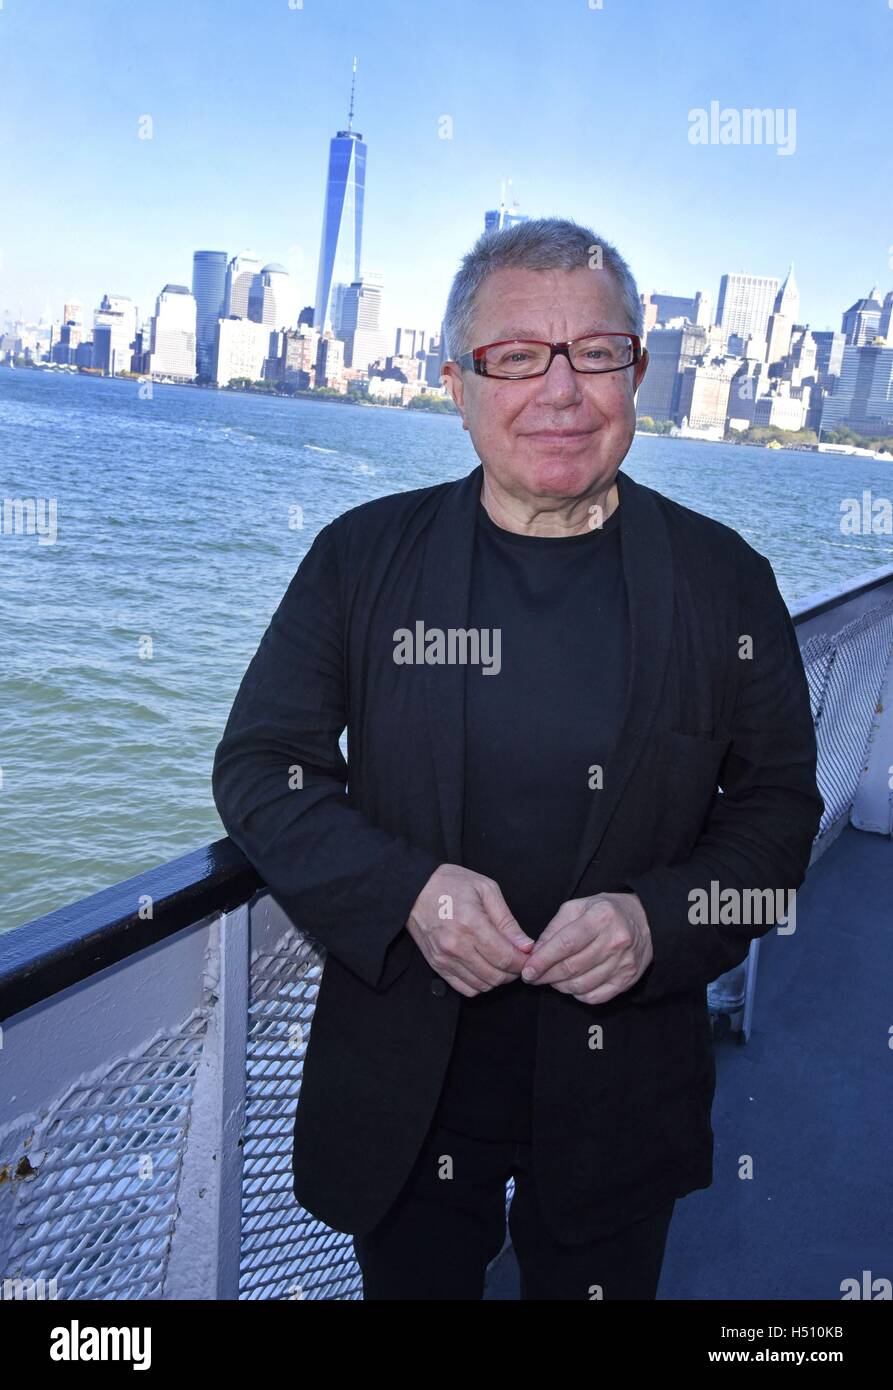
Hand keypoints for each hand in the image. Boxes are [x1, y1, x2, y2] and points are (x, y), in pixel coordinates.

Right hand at [407, 864, 534, 996]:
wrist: (414, 889)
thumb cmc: (451, 884)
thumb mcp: (486, 889)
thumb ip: (507, 920)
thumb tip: (525, 945)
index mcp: (471, 924)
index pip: (505, 957)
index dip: (523, 962)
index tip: (528, 957)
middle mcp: (456, 945)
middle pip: (495, 976)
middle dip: (513, 972)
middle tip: (517, 960)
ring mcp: (445, 958)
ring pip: (482, 985)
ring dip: (497, 979)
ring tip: (501, 963)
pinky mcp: (436, 965)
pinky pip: (464, 988)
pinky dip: (479, 984)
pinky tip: (484, 969)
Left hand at [520, 892, 652, 1004]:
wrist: (645, 920)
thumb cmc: (605, 912)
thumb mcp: (578, 907)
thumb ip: (555, 928)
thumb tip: (535, 953)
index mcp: (600, 917)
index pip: (566, 944)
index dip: (543, 960)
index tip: (527, 970)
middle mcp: (615, 941)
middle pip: (572, 967)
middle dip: (546, 975)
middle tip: (533, 976)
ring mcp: (623, 963)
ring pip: (582, 985)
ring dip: (560, 986)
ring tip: (552, 978)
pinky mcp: (627, 980)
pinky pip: (595, 997)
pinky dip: (578, 995)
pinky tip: (572, 984)